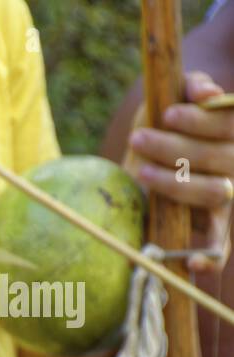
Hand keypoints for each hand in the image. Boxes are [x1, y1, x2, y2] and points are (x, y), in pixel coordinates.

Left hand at [127, 71, 233, 272]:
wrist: (141, 163)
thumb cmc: (161, 125)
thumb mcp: (169, 99)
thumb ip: (189, 87)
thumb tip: (206, 93)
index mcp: (232, 131)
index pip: (230, 123)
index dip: (203, 119)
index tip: (167, 114)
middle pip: (220, 157)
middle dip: (175, 147)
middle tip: (139, 139)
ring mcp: (227, 195)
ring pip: (215, 192)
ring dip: (177, 183)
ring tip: (141, 170)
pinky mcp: (211, 223)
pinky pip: (221, 246)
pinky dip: (211, 257)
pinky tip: (193, 263)